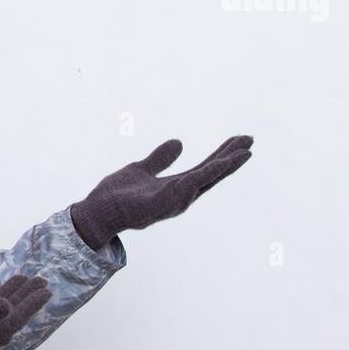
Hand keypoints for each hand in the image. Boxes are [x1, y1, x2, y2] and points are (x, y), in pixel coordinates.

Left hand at [68, 135, 253, 250]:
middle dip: (231, 157)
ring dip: (226, 164)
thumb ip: (160, 158)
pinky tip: (222, 162)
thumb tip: (179, 142)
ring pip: (206, 179)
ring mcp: (175, 200)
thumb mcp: (142, 168)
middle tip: (250, 139)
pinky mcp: (166, 202)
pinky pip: (191, 184)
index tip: (239, 141)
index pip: (205, 169)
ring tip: (246, 150)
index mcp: (176, 187)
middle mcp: (180, 195)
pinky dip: (208, 173)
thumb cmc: (117, 195)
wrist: (98, 210)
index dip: (222, 156)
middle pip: (212, 173)